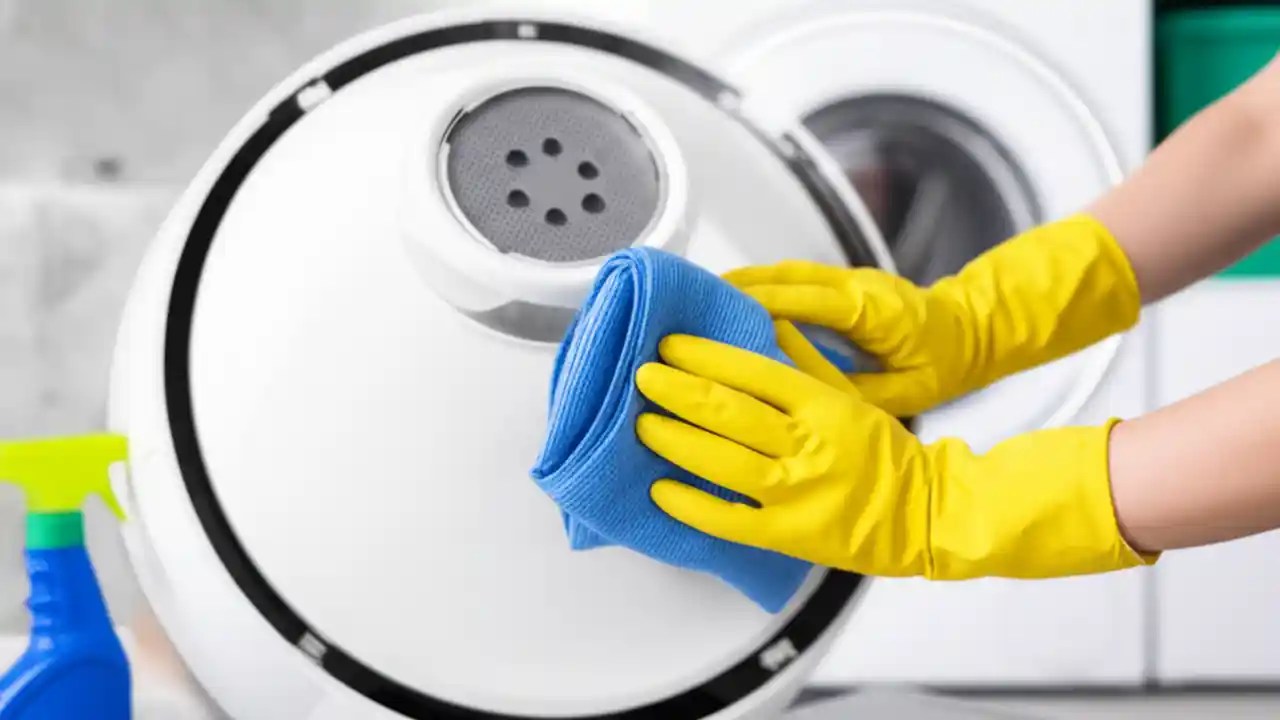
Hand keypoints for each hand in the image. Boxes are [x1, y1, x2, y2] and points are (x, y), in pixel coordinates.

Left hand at [635, 329, 1154, 578]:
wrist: (925, 514)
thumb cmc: (883, 454)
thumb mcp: (850, 395)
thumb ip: (803, 362)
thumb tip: (761, 323)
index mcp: (823, 404)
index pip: (752, 370)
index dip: (704, 355)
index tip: (670, 345)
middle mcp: (807, 444)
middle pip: (727, 410)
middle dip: (676, 389)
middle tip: (642, 375)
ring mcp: (796, 491)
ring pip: (721, 459)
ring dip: (674, 438)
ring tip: (641, 422)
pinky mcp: (788, 533)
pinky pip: (729, 519)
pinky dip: (691, 504)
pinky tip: (660, 489)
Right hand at [724, 215, 1140, 416]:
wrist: (976, 329)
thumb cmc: (945, 364)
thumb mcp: (906, 391)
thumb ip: (854, 389)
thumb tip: (800, 388)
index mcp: (871, 309)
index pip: (800, 300)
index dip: (752, 305)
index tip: (710, 318)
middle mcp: (854, 284)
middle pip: (780, 278)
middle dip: (730, 291)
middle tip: (682, 309)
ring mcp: (846, 278)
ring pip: (780, 274)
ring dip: (737, 286)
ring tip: (690, 305)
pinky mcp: (840, 283)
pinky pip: (790, 279)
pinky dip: (756, 288)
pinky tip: (726, 304)